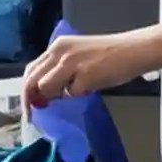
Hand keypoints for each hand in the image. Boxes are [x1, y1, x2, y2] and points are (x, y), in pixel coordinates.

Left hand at [22, 32, 156, 109]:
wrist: (134, 49)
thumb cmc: (110, 55)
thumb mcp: (77, 56)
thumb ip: (59, 70)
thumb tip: (45, 93)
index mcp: (57, 46)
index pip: (32, 69)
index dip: (27, 89)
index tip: (28, 105)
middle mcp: (59, 52)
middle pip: (33, 79)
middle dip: (30, 99)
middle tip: (33, 115)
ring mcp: (70, 62)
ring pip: (46, 87)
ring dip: (57, 95)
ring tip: (77, 90)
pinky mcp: (84, 74)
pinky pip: (71, 93)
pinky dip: (79, 94)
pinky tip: (92, 86)